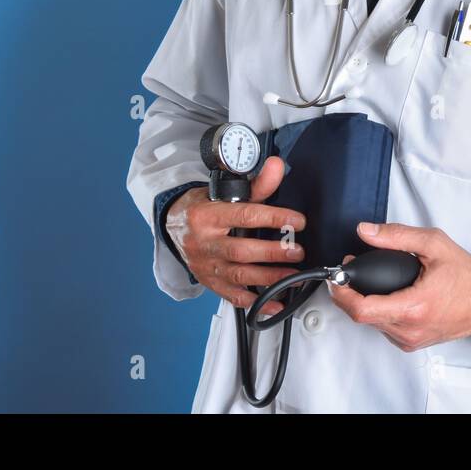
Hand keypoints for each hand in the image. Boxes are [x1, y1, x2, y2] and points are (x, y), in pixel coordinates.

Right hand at [166, 157, 306, 314]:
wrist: (172, 225)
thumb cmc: (201, 207)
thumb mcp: (223, 192)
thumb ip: (255, 184)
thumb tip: (276, 166)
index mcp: (207, 215)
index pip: (244, 216)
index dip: (273, 218)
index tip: (298, 221)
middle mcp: (204, 242)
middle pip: (240, 250)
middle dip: (272, 253)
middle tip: (297, 251)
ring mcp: (206, 265)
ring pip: (238, 276)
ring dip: (269, 278)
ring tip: (293, 276)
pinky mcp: (209, 282)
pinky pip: (233, 296)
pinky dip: (256, 302)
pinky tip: (276, 303)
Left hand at [326, 222, 470, 351]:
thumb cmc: (467, 277)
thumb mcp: (434, 244)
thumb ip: (397, 236)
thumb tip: (366, 231)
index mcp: (414, 307)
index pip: (362, 310)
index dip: (342, 294)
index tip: (337, 278)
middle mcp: (410, 330)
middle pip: (362, 316)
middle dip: (350, 293)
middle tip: (351, 271)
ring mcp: (411, 340)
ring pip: (371, 323)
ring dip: (364, 302)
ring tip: (370, 280)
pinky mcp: (412, 343)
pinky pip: (384, 328)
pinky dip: (378, 311)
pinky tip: (386, 295)